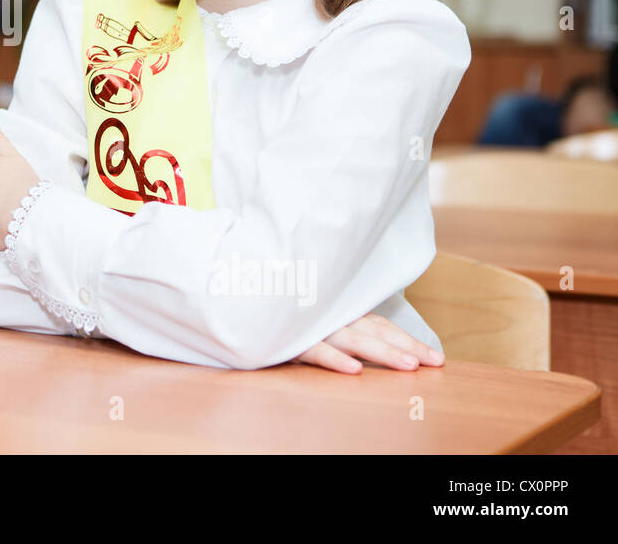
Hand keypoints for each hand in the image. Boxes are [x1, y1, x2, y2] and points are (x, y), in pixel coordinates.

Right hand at [294, 312, 444, 373]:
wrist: (237, 302)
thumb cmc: (281, 314)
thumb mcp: (316, 319)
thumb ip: (343, 326)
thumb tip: (376, 345)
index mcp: (338, 311)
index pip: (380, 326)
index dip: (408, 339)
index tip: (436, 358)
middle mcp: (328, 316)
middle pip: (374, 331)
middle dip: (405, 347)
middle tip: (433, 362)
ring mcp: (309, 326)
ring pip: (351, 339)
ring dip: (381, 352)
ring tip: (408, 366)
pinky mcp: (287, 339)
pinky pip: (313, 349)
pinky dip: (334, 359)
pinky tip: (354, 371)